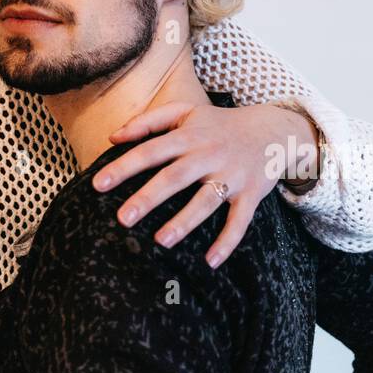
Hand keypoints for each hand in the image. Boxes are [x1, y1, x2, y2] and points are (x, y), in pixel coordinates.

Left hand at [93, 100, 299, 267]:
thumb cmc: (218, 124)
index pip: (152, 150)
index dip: (125, 166)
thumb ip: (148, 121)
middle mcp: (209, 154)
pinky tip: (211, 261)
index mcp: (189, 135)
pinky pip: (240, 221)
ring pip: (206, 201)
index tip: (98, 184)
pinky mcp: (252, 193)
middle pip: (175, 177)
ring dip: (184, 222)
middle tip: (122, 218)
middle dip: (148, 198)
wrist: (273, 129)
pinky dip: (228, 241)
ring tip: (161, 241)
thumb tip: (112, 137)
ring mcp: (232, 174)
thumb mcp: (185, 111)